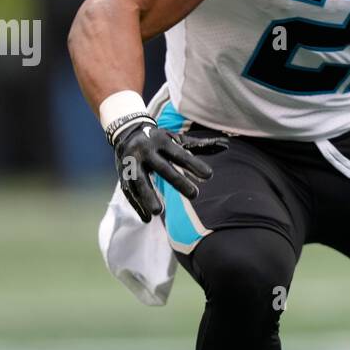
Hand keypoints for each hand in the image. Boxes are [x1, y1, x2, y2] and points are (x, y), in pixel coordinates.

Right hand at [113, 121, 227, 222]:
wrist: (126, 131)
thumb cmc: (159, 139)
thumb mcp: (177, 138)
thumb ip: (200, 145)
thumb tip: (226, 146)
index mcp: (161, 141)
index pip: (180, 154)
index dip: (194, 164)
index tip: (209, 176)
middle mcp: (145, 151)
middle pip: (162, 168)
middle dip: (177, 182)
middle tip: (195, 196)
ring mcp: (132, 163)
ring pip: (139, 181)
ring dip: (147, 196)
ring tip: (159, 212)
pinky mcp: (123, 175)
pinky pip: (129, 191)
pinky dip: (137, 205)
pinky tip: (147, 219)